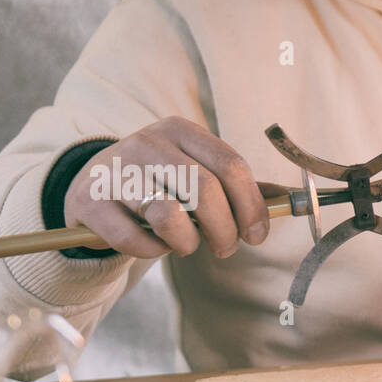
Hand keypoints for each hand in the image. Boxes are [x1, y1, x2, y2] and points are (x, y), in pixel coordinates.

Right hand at [63, 117, 267, 258]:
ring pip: (169, 217)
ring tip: (186, 244)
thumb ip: (238, 186)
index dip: (252, 207)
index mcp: (181, 130)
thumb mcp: (195, 170)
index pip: (231, 166)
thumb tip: (291, 200)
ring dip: (188, 243)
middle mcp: (147, 143)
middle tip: (225, 248)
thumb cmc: (160, 183)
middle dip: (225, 231)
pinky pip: (134, 239)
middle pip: (205, 191)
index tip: (257, 235)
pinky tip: (154, 244)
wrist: (93, 186)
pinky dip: (152, 251)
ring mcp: (116, 170)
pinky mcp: (91, 201)